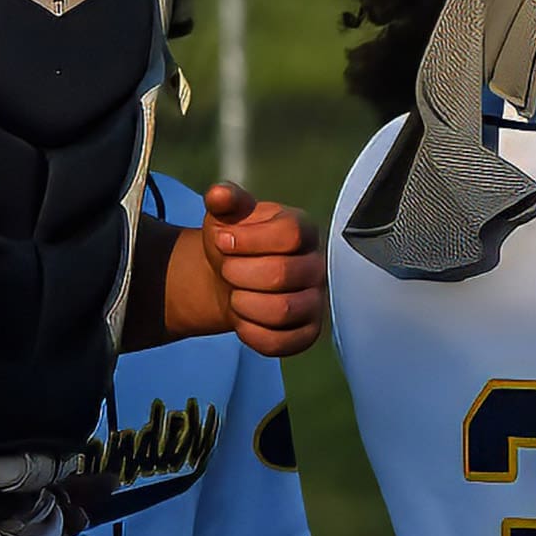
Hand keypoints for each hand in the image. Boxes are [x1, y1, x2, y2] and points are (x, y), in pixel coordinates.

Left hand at [167, 183, 325, 357]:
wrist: (230, 279)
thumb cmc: (233, 243)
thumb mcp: (225, 216)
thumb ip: (224, 201)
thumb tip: (218, 193)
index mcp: (302, 229)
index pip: (290, 234)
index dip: (250, 240)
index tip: (223, 241)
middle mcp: (316, 265)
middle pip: (283, 274)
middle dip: (239, 274)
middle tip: (226, 271)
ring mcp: (315, 300)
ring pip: (283, 310)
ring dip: (245, 305)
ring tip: (234, 296)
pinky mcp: (307, 332)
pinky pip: (283, 343)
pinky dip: (252, 334)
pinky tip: (242, 320)